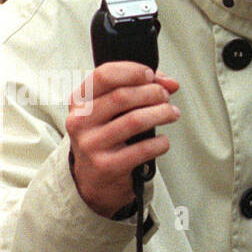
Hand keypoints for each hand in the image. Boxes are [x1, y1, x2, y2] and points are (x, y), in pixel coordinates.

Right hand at [66, 62, 179, 217]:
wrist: (93, 180)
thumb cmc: (106, 137)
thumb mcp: (110, 111)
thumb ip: (137, 89)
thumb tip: (170, 83)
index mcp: (79, 101)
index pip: (103, 75)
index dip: (131, 71)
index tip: (150, 75)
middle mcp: (80, 121)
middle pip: (122, 96)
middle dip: (152, 93)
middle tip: (166, 97)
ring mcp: (92, 145)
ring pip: (134, 120)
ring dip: (161, 113)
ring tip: (172, 114)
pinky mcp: (107, 166)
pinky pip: (143, 149)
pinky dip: (160, 142)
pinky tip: (163, 141)